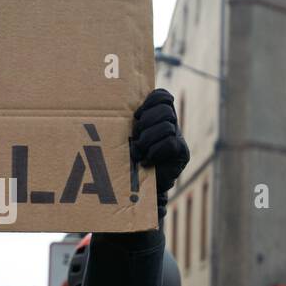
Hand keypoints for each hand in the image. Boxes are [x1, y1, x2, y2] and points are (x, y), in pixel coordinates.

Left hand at [129, 89, 189, 222]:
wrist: (138, 189)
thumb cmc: (126, 160)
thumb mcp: (124, 137)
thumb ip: (124, 122)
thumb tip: (104, 105)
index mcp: (158, 116)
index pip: (162, 95)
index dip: (149, 102)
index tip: (135, 116)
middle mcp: (172, 124)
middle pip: (164, 109)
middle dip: (146, 122)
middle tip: (136, 136)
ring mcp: (179, 138)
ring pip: (166, 126)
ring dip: (148, 139)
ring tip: (138, 152)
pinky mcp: (181, 153)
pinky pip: (170, 143)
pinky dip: (154, 152)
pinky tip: (146, 161)